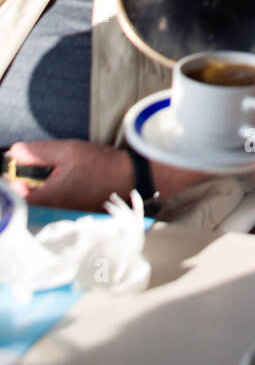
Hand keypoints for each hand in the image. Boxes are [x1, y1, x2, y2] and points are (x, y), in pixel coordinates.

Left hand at [5, 140, 133, 211]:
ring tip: (59, 169)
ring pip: (43, 198)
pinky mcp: (75, 211)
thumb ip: (38, 152)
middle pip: (29, 197)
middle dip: (29, 180)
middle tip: (41, 163)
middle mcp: (53, 210)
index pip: (17, 194)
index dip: (14, 179)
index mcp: (48, 197)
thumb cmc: (99, 165)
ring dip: (43, 184)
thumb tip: (15, 152)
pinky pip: (56, 201)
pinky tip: (69, 177)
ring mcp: (64, 213)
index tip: (21, 164)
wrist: (129, 178)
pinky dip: (57, 189)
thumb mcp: (67, 151)